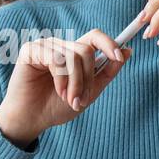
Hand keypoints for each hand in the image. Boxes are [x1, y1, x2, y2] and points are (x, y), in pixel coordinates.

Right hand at [0, 30, 130, 145]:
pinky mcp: (31, 50)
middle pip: (86, 50)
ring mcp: (45, 46)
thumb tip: (127, 51)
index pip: (95, 37)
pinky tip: (57, 91)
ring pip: (74, 56)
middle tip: (81, 99)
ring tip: (69, 99)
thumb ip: (106, 72)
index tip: (119, 55)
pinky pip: (57, 59)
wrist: (31, 121)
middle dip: (88, 78)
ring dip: (75, 83)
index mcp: (73, 53)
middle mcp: (59, 46)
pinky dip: (62, 80)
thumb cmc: (55, 107)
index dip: (109, 42)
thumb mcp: (89, 91)